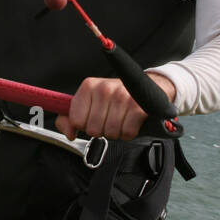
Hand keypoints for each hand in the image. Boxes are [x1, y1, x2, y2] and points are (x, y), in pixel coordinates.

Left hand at [56, 74, 177, 140]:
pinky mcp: (138, 107)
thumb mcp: (90, 103)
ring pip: (110, 133)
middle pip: (93, 130)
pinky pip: (127, 133)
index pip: (77, 120)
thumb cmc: (115, 99)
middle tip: (111, 118)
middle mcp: (104, 88)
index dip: (86, 124)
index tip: (93, 117)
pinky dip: (129, 132)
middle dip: (102, 129)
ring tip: (121, 119)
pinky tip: (131, 121)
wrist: (149, 88)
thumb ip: (71, 119)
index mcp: (88, 86)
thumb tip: (70, 133)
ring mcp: (122, 97)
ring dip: (117, 131)